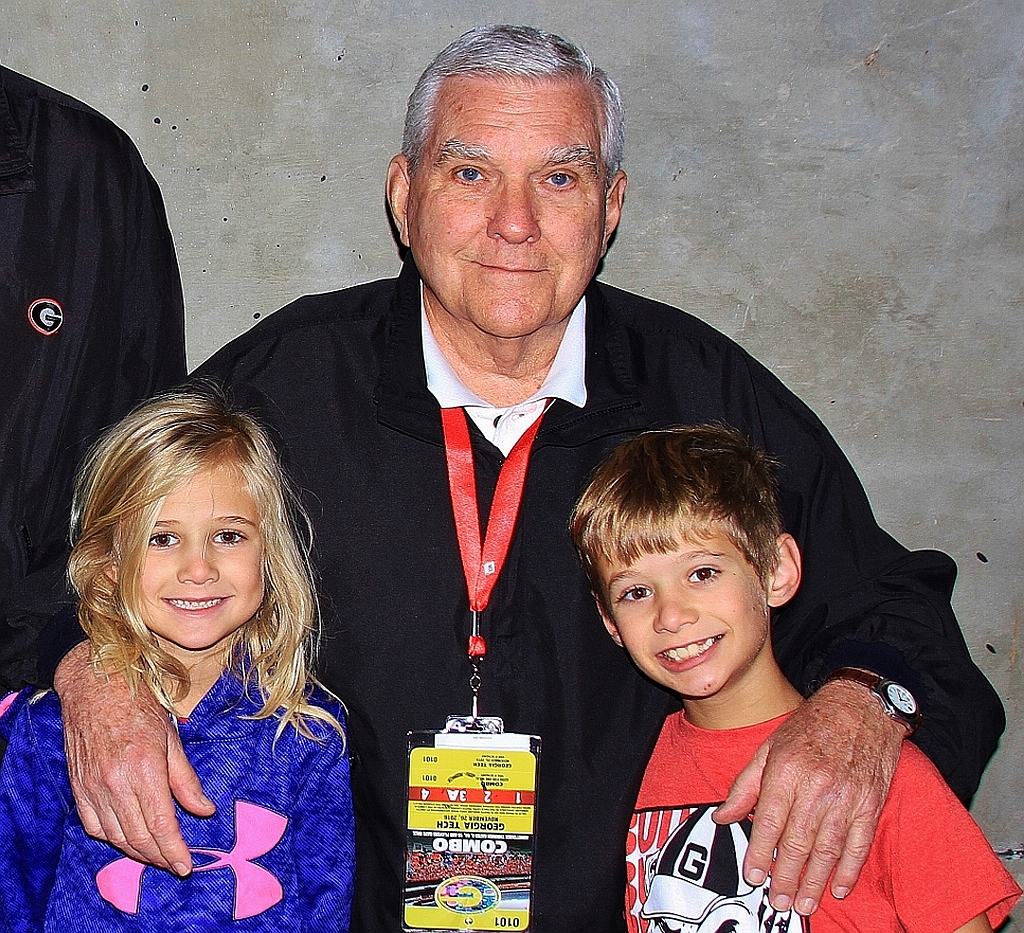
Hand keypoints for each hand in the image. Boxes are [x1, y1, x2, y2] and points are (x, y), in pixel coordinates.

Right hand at [53, 643, 214, 874]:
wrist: (94, 684)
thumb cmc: (138, 702)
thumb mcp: (172, 736)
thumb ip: (186, 779)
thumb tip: (204, 810)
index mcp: (144, 768)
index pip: (160, 824)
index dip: (174, 850)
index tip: (187, 865)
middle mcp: (115, 782)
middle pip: (138, 837)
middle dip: (159, 857)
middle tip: (176, 864)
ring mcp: (92, 787)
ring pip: (115, 836)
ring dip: (136, 853)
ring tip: (156, 856)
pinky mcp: (78, 787)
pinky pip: (93, 825)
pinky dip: (111, 839)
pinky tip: (127, 838)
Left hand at [714, 678, 904, 914]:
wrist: (859, 707)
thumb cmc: (810, 726)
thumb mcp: (770, 746)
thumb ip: (746, 784)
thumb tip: (723, 816)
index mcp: (786, 770)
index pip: (769, 821)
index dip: (760, 853)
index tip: (753, 877)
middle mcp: (816, 785)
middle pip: (797, 841)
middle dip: (785, 876)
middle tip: (777, 902)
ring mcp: (846, 796)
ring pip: (827, 849)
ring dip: (814, 881)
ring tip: (802, 904)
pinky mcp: (870, 803)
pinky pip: (858, 843)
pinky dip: (848, 869)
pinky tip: (838, 887)